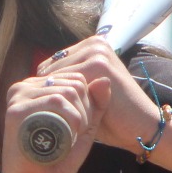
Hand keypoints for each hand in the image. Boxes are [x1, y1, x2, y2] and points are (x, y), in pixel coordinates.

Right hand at [0, 66, 104, 172]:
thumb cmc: (55, 162)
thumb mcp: (83, 129)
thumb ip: (95, 106)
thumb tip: (104, 79)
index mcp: (36, 89)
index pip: (75, 79)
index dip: (89, 105)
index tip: (80, 129)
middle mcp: (24, 88)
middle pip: (74, 83)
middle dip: (86, 112)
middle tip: (76, 136)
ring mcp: (18, 97)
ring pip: (68, 91)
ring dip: (79, 119)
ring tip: (69, 139)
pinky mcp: (17, 110)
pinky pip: (57, 101)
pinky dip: (70, 121)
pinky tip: (63, 139)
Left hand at [35, 37, 168, 155]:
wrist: (141, 128)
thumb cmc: (112, 119)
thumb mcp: (85, 97)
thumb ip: (66, 85)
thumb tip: (31, 83)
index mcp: (91, 47)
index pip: (49, 67)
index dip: (47, 92)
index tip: (49, 114)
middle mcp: (94, 43)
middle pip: (48, 70)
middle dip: (48, 96)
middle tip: (53, 121)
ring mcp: (97, 52)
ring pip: (54, 78)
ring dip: (54, 102)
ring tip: (62, 123)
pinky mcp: (98, 64)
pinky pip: (63, 85)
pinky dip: (62, 105)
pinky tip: (70, 121)